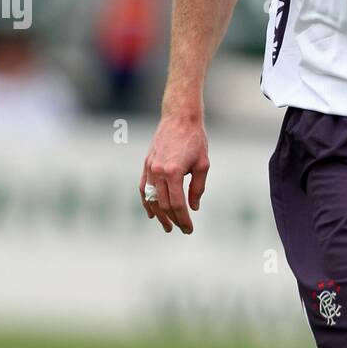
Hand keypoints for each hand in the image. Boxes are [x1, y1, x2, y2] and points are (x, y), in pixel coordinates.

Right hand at [140, 114, 208, 233]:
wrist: (179, 118)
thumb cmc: (195, 140)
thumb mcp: (203, 165)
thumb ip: (197, 188)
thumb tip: (193, 207)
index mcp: (173, 172)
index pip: (177, 204)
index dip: (183, 219)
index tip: (189, 229)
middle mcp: (158, 172)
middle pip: (163, 205)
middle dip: (173, 220)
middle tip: (182, 229)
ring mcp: (149, 168)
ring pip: (151, 199)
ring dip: (158, 215)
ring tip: (167, 227)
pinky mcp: (146, 164)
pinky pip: (143, 189)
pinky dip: (146, 203)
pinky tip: (151, 213)